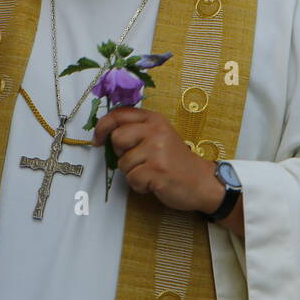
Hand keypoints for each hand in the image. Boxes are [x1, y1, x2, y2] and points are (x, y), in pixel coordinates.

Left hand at [93, 107, 220, 213]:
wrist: (201, 181)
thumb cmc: (175, 160)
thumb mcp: (159, 136)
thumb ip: (137, 130)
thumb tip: (105, 134)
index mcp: (154, 119)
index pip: (119, 114)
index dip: (102, 126)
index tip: (97, 140)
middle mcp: (156, 130)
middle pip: (117, 138)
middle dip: (121, 154)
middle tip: (137, 160)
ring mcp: (157, 150)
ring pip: (123, 163)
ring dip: (133, 173)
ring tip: (150, 173)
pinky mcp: (157, 170)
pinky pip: (132, 179)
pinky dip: (139, 186)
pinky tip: (154, 183)